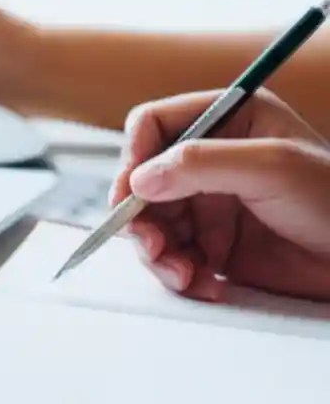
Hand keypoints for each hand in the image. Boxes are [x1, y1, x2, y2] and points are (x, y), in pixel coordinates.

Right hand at [111, 90, 329, 301]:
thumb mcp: (272, 168)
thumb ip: (201, 165)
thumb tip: (140, 179)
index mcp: (228, 120)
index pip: (153, 125)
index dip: (135, 157)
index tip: (132, 192)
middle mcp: (212, 159)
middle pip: (142, 181)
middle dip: (141, 217)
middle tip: (152, 245)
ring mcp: (210, 203)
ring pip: (151, 223)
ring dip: (158, 253)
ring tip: (183, 274)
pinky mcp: (213, 243)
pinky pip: (172, 256)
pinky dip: (178, 274)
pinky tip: (204, 283)